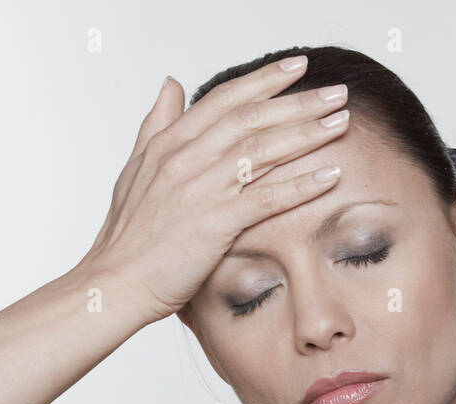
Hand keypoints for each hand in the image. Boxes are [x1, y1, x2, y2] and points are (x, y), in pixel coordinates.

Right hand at [77, 56, 349, 325]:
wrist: (114, 283)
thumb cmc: (125, 237)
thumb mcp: (135, 169)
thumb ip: (156, 124)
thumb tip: (171, 84)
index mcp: (168, 143)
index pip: (223, 100)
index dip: (263, 81)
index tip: (296, 68)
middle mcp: (185, 158)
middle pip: (251, 118)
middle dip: (298, 102)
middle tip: (336, 93)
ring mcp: (200, 189)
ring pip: (263, 150)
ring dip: (307, 134)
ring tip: (341, 122)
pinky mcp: (215, 223)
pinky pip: (267, 197)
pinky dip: (301, 185)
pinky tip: (330, 176)